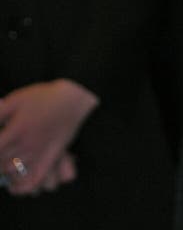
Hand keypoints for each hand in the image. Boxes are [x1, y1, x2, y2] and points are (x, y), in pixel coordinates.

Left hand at [0, 80, 98, 194]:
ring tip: (3, 164)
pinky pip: (35, 178)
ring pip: (13, 170)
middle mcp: (26, 144)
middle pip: (0, 162)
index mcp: (16, 130)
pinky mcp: (51, 156)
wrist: (73, 98)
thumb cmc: (44, 97)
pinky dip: (23, 188)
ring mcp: (40, 152)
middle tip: (1, 152)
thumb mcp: (17, 99)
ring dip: (4, 170)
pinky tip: (15, 188)